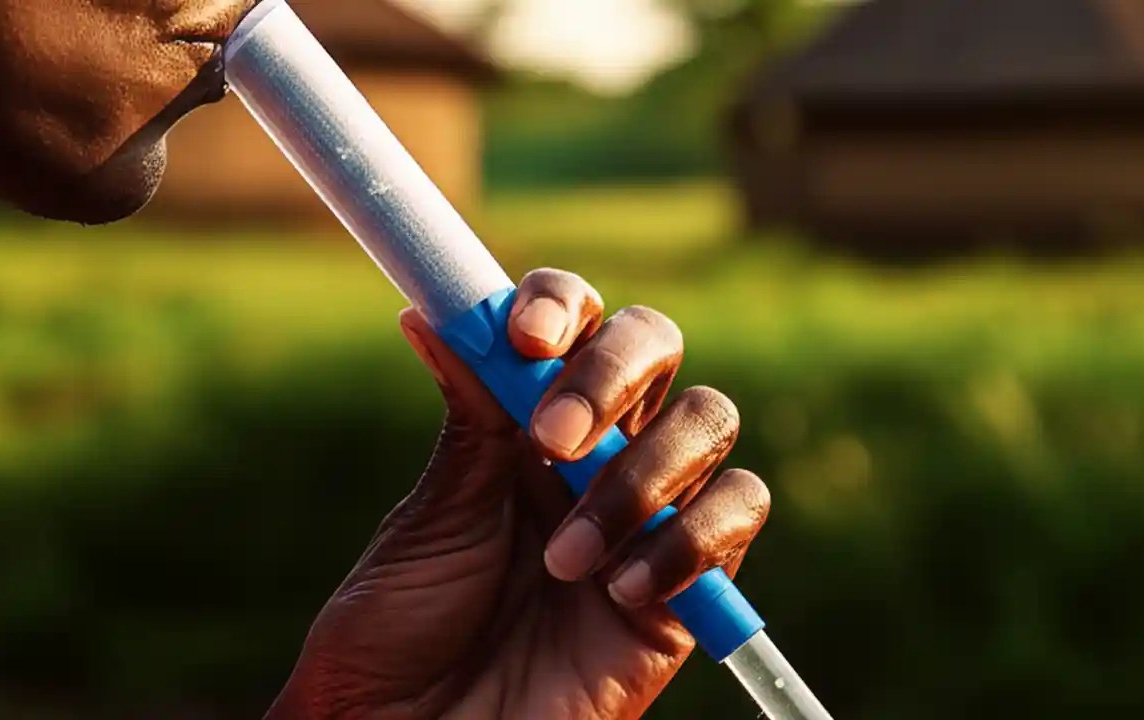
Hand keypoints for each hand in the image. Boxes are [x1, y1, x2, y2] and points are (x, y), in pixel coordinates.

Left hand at [266, 270, 770, 719]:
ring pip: (708, 419)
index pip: (573, 319)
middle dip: (611, 375)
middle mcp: (597, 448)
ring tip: (562, 563)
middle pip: (654, 343)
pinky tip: (619, 593)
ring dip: (639, 479)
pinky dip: (689, 540)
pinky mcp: (694, 579)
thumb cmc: (404, 631)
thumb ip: (466, 413)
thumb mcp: (433, 514)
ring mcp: (649, 508)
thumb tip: (430, 309)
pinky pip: (738, 510)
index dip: (562, 306)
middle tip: (549, 443)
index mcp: (525, 419)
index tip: (525, 341)